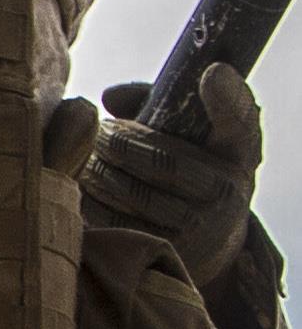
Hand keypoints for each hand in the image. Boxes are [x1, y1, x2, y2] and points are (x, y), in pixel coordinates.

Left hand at [90, 69, 263, 284]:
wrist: (203, 243)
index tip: (212, 74)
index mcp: (238, 154)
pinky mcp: (162, 253)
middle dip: (114, 139)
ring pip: (126, 190)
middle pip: (155, 157)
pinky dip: (87, 199)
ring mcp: (197, 230)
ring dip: (96, 167)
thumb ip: (155, 103)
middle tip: (100, 132)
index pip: (241, 122)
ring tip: (92, 158)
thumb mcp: (191, 136)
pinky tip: (88, 188)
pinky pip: (108, 220)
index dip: (228, 99)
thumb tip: (110, 97)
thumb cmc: (188, 170)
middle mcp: (225, 194)